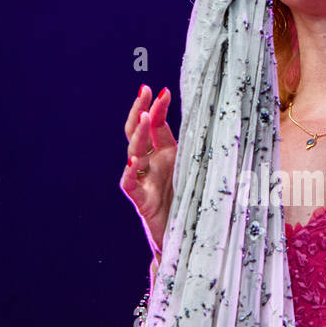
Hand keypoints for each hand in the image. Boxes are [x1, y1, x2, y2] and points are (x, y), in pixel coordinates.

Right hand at [120, 85, 175, 256]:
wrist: (186, 235)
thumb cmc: (190, 199)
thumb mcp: (192, 165)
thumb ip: (189, 143)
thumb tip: (196, 115)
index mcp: (163, 154)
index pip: (154, 125)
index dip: (156, 108)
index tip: (162, 91)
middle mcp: (150, 164)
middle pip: (138, 132)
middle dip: (140, 110)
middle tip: (144, 92)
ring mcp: (144, 181)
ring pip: (133, 153)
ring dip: (137, 134)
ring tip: (142, 116)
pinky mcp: (142, 201)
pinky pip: (130, 184)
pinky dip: (129, 172)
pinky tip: (132, 160)